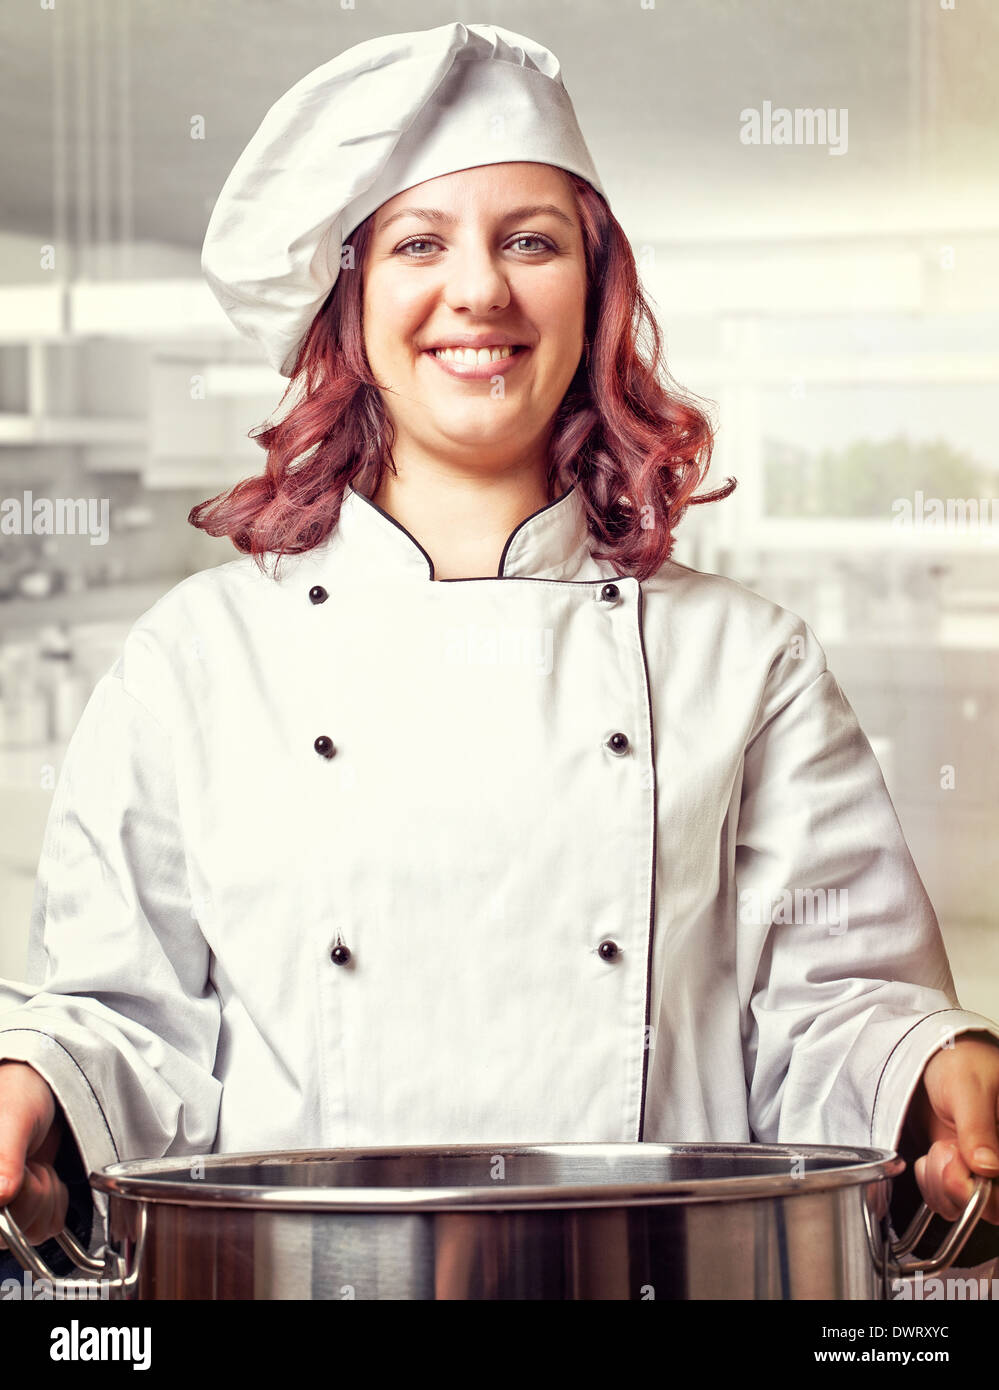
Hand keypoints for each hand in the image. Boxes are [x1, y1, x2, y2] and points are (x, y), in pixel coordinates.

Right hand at [0, 1060, 69, 1248]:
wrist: (38, 1089)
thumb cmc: (18, 1092)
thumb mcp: (15, 1116)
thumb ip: (5, 1155)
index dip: (16, 1199)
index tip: (24, 1172)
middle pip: (11, 1232)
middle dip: (34, 1192)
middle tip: (30, 1161)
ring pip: (33, 1230)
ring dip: (46, 1193)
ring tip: (34, 1164)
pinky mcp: (21, 1214)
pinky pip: (48, 1225)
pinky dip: (56, 1199)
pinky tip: (42, 1174)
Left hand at [905, 1032, 998, 1225]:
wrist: (934, 1061)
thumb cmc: (960, 1061)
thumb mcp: (967, 1086)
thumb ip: (977, 1126)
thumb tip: (987, 1166)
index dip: (991, 1193)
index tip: (963, 1169)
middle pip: (996, 1207)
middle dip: (960, 1187)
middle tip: (944, 1152)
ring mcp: (988, 1172)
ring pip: (971, 1208)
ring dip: (943, 1186)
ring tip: (939, 1149)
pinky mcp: (965, 1175)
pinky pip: (951, 1201)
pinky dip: (933, 1187)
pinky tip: (931, 1159)